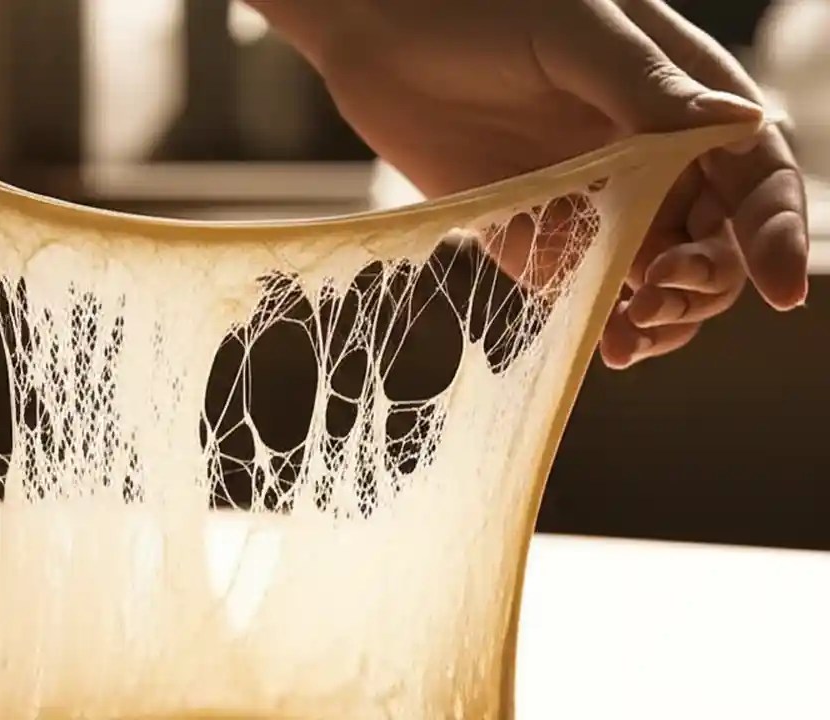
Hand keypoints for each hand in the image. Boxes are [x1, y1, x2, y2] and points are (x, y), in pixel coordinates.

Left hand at [251, 0, 807, 368]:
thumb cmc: (479, 9)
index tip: (784, 287)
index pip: (753, 174)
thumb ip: (647, 86)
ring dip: (663, 315)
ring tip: (633, 332)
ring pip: (657, 279)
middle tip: (662, 291)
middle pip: (715, 241)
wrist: (376, 33)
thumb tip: (741, 126)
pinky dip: (604, 324)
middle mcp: (648, 158)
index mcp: (678, 100)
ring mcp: (594, 202)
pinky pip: (585, 292)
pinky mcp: (534, 236)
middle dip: (709, 280)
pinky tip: (606, 346)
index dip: (777, 232)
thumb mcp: (573, 33)